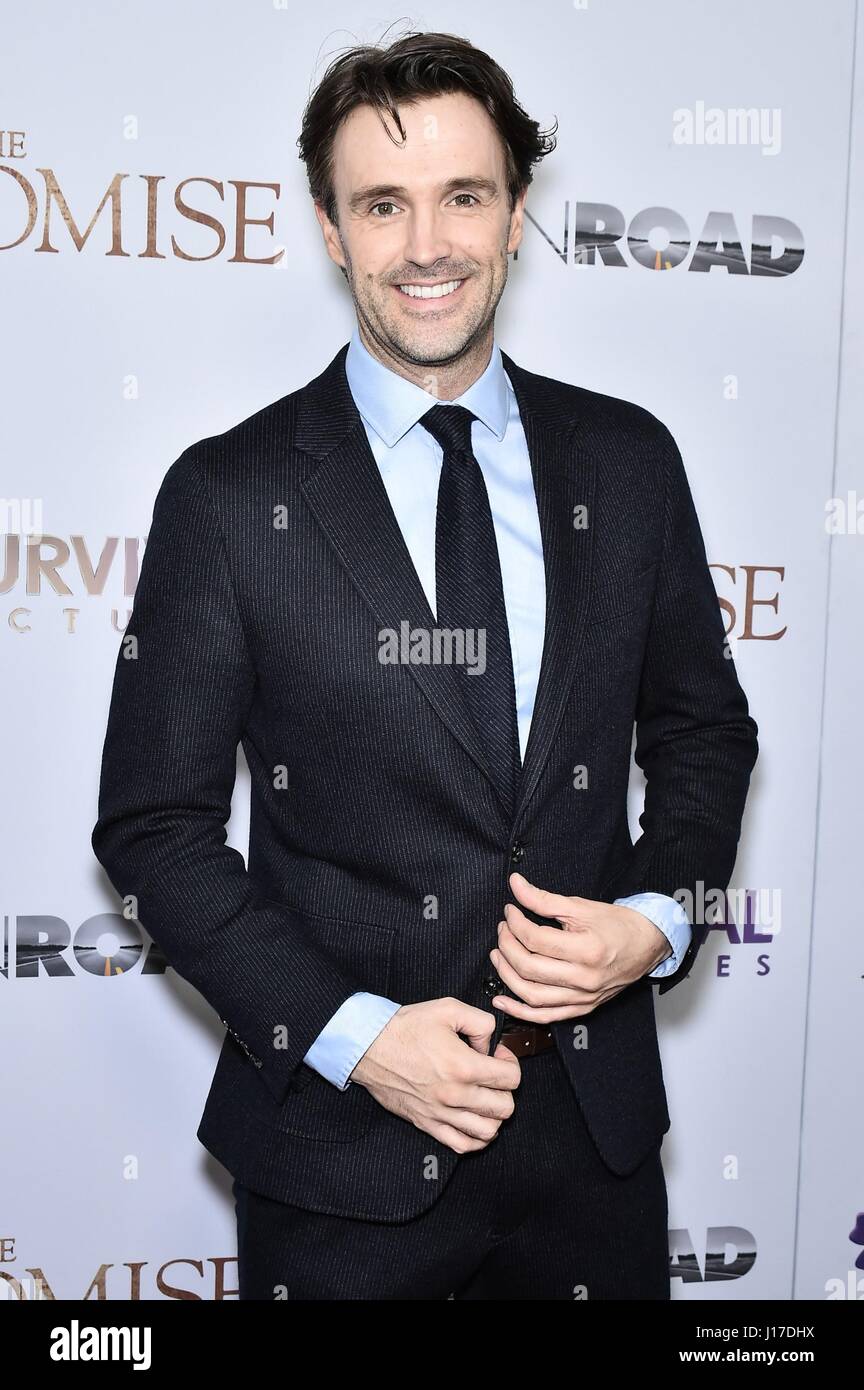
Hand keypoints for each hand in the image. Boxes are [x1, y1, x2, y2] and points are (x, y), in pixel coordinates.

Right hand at [349, 997, 520, 1153]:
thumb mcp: (448, 1008)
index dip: (510, 1063)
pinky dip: (475, 1138)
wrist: (369, 1047)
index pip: (511, 1078)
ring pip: (488, 1131)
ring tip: (484, 1098)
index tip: (497, 1055)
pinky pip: (462, 1145)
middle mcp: (455, 1095)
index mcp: (463, 1066)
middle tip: (492, 1076)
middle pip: (505, 1107)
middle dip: (505, 1089)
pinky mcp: (427, 1124)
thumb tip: (489, 1045)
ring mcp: (441, 1113)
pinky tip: (473, 1120)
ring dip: (493, 1115)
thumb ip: (481, 1022)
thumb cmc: (405, 1027)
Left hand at [489, 872, 671, 1023]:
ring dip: (507, 975)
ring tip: (498, 955)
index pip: (536, 940)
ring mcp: (583, 997)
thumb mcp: (581, 906)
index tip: (510, 912)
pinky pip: (545, 1016)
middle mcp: (584, 978)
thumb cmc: (617, 925)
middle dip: (507, 946)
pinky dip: (519, 1011)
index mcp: (586, 950)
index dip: (515, 924)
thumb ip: (544, 899)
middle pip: (530, 967)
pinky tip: (502, 1000)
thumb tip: (516, 885)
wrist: (646, 944)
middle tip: (503, 930)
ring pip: (532, 995)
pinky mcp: (582, 1008)